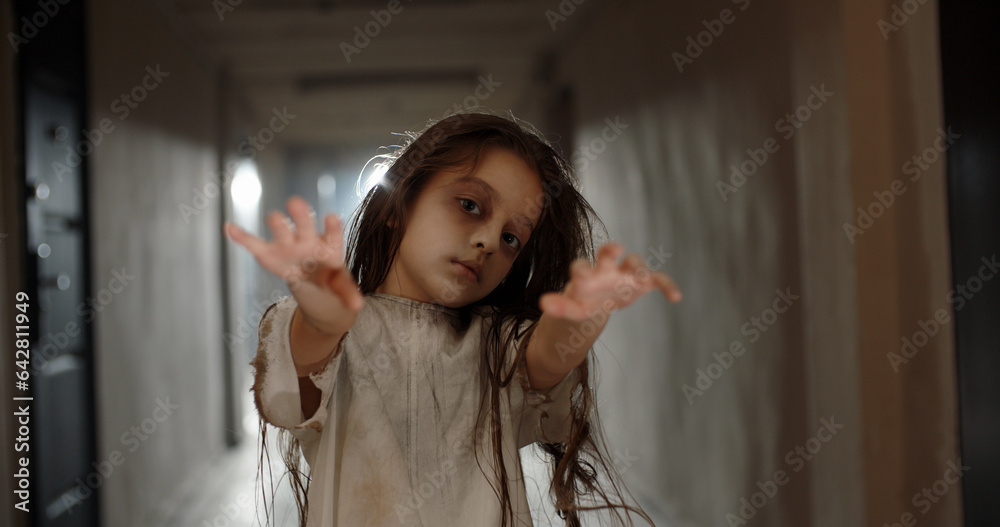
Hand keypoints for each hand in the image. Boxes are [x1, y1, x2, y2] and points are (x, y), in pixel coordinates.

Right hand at [224, 195, 363, 334]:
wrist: (316, 286)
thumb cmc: (330, 278)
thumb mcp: (340, 285)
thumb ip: (347, 292)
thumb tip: (358, 307)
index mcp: (329, 245)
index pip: (333, 234)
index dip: (332, 227)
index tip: (332, 218)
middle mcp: (308, 239)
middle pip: (304, 224)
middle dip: (301, 216)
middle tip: (297, 202)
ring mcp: (288, 245)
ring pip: (282, 231)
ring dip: (279, 225)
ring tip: (276, 218)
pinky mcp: (270, 254)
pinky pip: (254, 244)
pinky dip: (242, 237)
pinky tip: (230, 227)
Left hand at [538, 242, 680, 320]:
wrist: (600, 301)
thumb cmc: (584, 300)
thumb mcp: (571, 308)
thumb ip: (559, 306)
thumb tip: (543, 304)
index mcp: (587, 273)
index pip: (581, 267)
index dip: (580, 269)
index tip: (579, 273)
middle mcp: (607, 268)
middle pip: (607, 254)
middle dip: (610, 250)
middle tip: (614, 248)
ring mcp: (626, 274)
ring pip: (634, 263)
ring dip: (638, 267)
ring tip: (641, 276)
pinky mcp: (643, 282)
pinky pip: (658, 279)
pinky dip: (668, 285)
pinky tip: (675, 297)